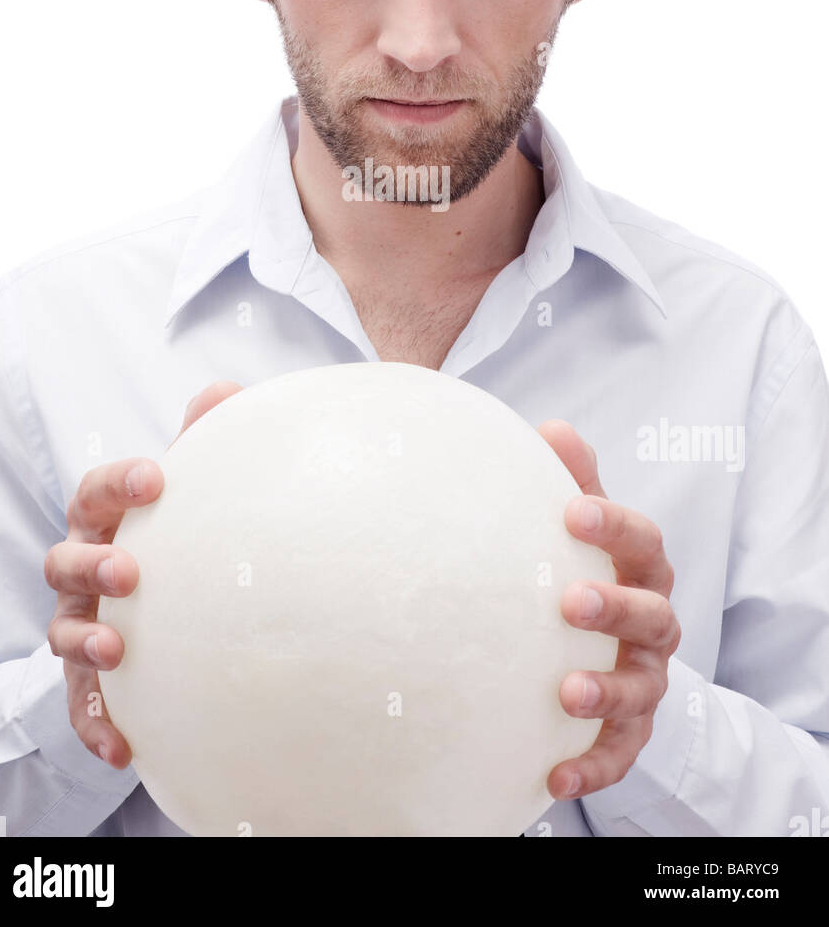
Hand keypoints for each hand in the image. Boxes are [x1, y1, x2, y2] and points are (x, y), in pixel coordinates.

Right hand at [44, 380, 242, 767]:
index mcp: (106, 517)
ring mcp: (82, 623)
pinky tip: (122, 748)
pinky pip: (82, 704)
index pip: (97, 491)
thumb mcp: (195, 488)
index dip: (118, 482)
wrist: (180, 595)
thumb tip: (225, 391)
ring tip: (116, 647)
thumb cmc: (182, 530)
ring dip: (85, 639)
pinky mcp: (92, 677)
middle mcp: (84, 567)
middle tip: (129, 568)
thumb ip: (205, 441)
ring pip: (63, 630)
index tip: (154, 477)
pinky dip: (95, 724)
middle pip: (65, 559)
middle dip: (91, 562)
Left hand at [537, 419, 681, 800]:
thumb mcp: (580, 523)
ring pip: (641, 688)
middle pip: (651, 614)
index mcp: (642, 568)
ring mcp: (646, 679)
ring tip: (567, 692)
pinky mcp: (630, 731)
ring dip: (607, 690)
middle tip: (571, 601)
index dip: (612, 525)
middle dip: (615, 607)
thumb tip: (552, 431)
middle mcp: (654, 625)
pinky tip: (555, 776)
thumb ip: (572, 481)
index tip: (571, 512)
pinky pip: (618, 755)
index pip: (641, 541)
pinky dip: (591, 768)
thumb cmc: (586, 567)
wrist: (605, 644)